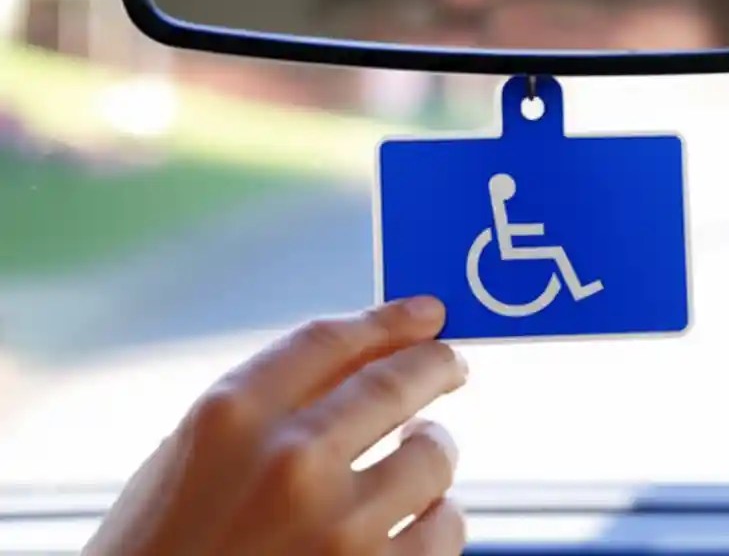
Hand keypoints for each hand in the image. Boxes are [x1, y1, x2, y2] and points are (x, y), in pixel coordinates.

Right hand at [84, 297, 467, 555]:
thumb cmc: (162, 552)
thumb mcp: (190, 460)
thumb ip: (269, 405)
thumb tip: (365, 354)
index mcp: (231, 417)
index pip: (331, 341)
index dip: (388, 320)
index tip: (426, 314)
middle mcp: (290, 461)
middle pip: (397, 382)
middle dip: (435, 365)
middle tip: (450, 364)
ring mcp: (339, 525)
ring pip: (434, 456)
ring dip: (430, 453)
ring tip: (413, 462)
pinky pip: (446, 525)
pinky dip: (438, 518)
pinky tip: (416, 520)